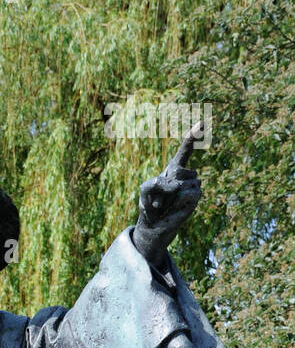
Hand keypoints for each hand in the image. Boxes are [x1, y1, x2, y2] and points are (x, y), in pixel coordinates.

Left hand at [133, 121, 202, 268]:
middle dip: (169, 183)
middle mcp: (185, 175)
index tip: (201, 122)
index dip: (193, 136)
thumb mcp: (144, 190)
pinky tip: (175, 206)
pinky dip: (181, 199)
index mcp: (173, 168)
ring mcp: (192, 185)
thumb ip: (155, 182)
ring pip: (188, 181)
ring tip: (167, 203)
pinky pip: (192, 192)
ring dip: (173, 194)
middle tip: (161, 197)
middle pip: (181, 168)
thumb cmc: (149, 206)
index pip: (185, 150)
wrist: (154, 225)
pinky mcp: (195, 198)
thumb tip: (177, 186)